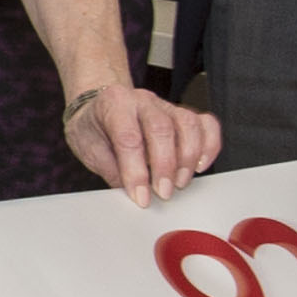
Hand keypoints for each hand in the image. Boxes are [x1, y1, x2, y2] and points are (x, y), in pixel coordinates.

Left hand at [64, 80, 219, 203]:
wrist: (101, 105)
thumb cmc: (94, 126)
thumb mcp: (87, 146)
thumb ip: (109, 167)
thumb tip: (132, 191)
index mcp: (114, 104)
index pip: (128, 137)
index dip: (136, 171)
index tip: (141, 196)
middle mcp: (142, 100)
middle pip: (161, 128)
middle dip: (165, 166)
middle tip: (164, 193)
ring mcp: (166, 105)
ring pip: (187, 124)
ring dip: (188, 158)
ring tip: (180, 183)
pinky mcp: (183, 114)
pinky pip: (206, 124)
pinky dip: (209, 146)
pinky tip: (200, 166)